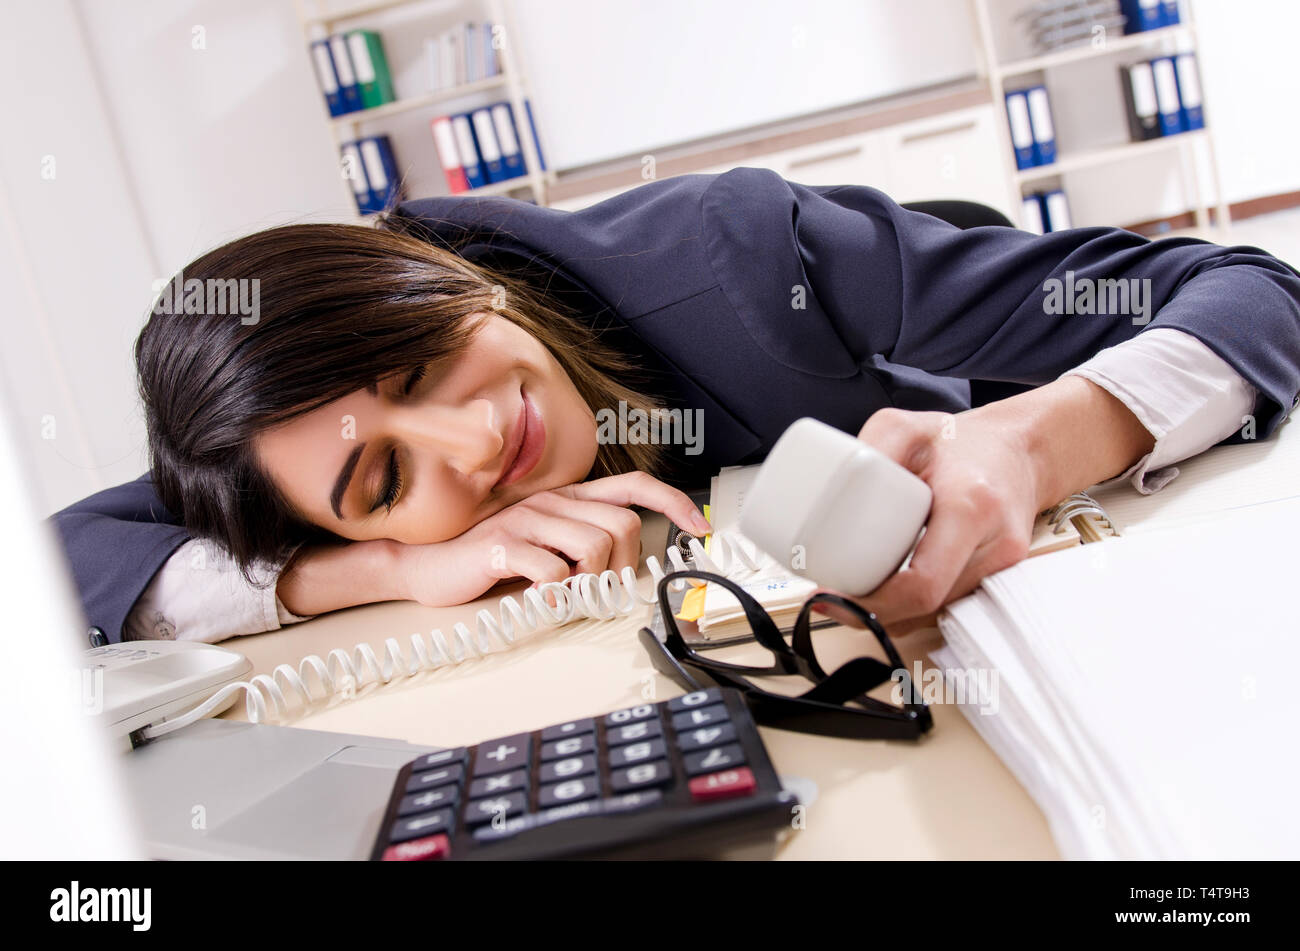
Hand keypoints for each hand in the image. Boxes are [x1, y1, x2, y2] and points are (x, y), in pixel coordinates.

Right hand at [396, 471, 712, 606]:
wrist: (427, 566)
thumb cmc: (490, 560)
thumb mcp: (545, 546)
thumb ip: (582, 547)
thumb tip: (626, 571)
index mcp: (567, 500)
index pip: (633, 486)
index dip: (672, 503)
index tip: (699, 527)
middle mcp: (552, 502)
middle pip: (622, 526)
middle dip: (624, 567)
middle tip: (601, 590)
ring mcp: (527, 521)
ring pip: (595, 548)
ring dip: (591, 582)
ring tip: (568, 594)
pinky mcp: (504, 546)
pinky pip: (554, 572)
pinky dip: (557, 596)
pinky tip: (541, 600)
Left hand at [813, 377, 1154, 633]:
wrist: (1022, 448)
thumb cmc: (962, 440)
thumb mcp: (904, 428)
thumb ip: (868, 451)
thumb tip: (827, 491)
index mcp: (970, 506)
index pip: (922, 584)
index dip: (873, 603)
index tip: (832, 595)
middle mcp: (994, 543)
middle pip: (925, 608)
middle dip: (872, 612)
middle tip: (830, 599)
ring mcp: (1002, 564)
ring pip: (935, 613)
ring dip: (891, 612)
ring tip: (850, 593)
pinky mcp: (998, 574)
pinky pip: (948, 603)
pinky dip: (913, 604)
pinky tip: (886, 588)